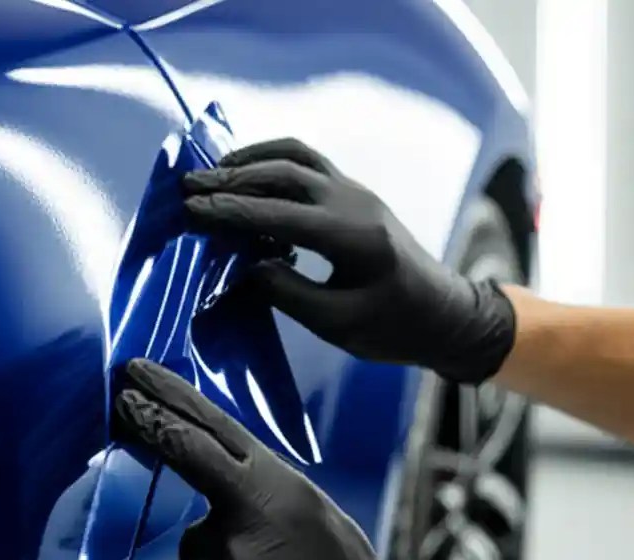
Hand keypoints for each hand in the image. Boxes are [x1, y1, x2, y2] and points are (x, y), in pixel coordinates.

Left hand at [113, 359, 455, 559]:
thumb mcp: (322, 524)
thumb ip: (272, 499)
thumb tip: (235, 489)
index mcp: (282, 488)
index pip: (214, 430)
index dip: (169, 399)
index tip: (136, 377)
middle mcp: (251, 514)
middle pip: (186, 451)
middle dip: (149, 420)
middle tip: (122, 401)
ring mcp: (228, 558)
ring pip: (199, 544)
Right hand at [183, 138, 515, 383]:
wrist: (445, 313)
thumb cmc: (394, 328)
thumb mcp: (337, 324)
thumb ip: (288, 292)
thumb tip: (244, 265)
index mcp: (353, 238)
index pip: (279, 213)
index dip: (231, 211)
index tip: (191, 211)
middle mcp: (354, 202)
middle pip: (282, 174)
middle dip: (231, 179)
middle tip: (187, 186)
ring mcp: (356, 192)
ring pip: (295, 157)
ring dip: (250, 160)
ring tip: (212, 173)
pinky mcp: (354, 193)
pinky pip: (307, 162)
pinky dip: (272, 160)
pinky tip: (246, 172)